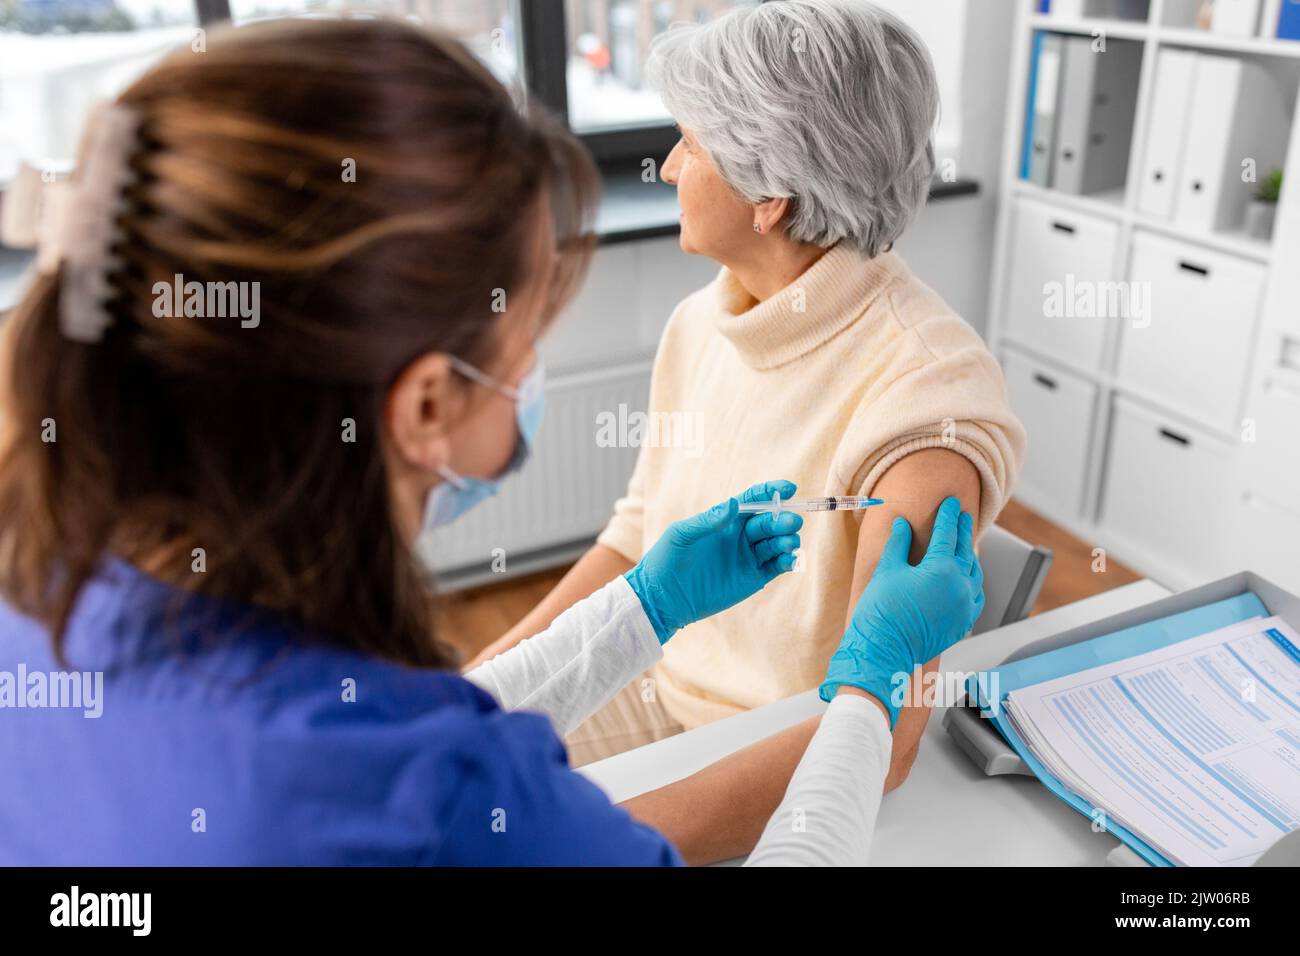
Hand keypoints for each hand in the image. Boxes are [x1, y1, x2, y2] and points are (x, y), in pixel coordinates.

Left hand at [625, 480, 802, 643]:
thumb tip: (734, 504)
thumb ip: (708, 520)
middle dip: (782, 519)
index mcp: (724, 520)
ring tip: (788, 543)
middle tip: (791, 522)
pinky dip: (787, 561)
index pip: (753, 500)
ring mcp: (747, 557)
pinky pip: (776, 566)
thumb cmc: (666, 560)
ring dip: (787, 540)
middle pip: (769, 521)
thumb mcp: (682, 535)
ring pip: (776, 543)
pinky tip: (791, 559)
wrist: (662, 599)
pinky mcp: (752, 579)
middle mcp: (739, 536)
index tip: (789, 488)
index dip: (772, 492)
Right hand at [819, 496, 983, 727]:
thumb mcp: (887, 570)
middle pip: (965, 550)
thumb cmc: (881, 612)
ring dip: (970, 555)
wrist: (884, 652)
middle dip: (963, 530)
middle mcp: (960, 586)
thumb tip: (903, 524)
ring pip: (975, 573)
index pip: (948, 533)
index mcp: (942, 569)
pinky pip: (976, 596)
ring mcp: (964, 606)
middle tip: (962, 515)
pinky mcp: (962, 622)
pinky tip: (968, 577)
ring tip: (965, 543)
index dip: (948, 515)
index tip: (950, 502)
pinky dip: (973, 581)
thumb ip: (899, 543)